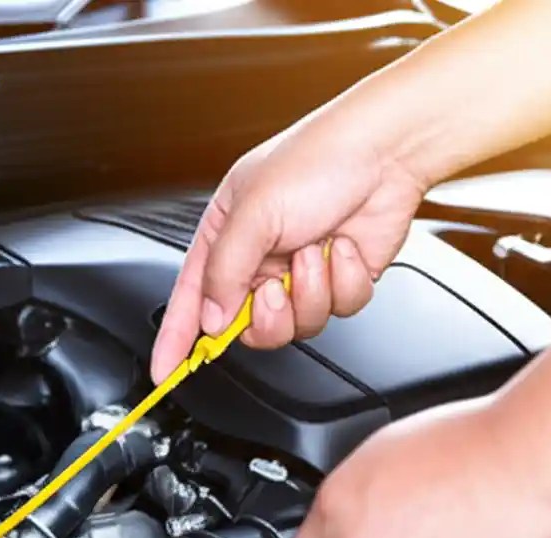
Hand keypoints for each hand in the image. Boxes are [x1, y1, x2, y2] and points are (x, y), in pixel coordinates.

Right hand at [149, 111, 428, 383]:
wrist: (386, 152)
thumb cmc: (318, 159)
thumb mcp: (254, 212)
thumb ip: (225, 271)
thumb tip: (211, 319)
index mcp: (227, 235)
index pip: (191, 297)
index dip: (176, 338)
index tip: (164, 372)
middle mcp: (261, 258)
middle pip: (247, 325)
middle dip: (265, 316)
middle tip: (272, 291)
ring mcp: (301, 273)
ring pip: (296, 325)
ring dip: (311, 291)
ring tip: (316, 251)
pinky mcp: (339, 281)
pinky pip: (337, 310)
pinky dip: (344, 281)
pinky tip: (345, 248)